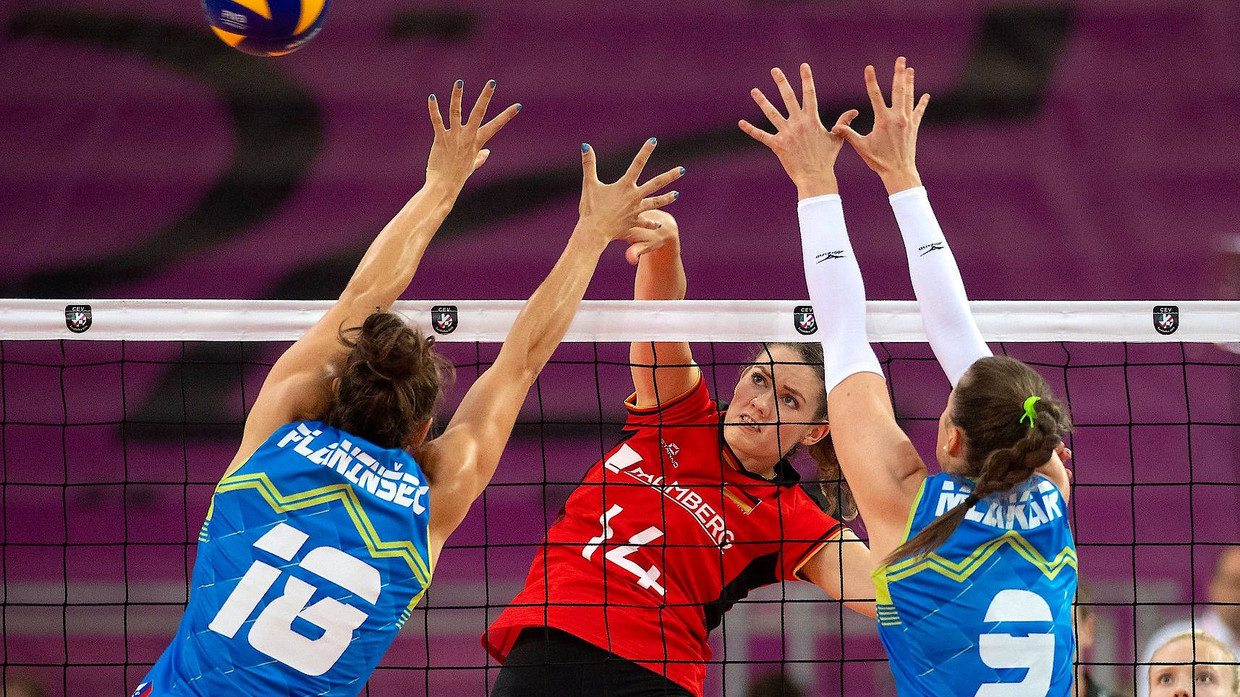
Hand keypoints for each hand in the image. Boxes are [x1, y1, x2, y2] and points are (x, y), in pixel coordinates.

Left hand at [426, 79, 520, 188]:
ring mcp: (454, 138)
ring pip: (456, 113)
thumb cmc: (457, 176)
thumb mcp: (472, 166)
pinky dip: (434, 110)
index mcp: (477, 142)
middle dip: (485, 97)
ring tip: (459, 83)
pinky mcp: (441, 139)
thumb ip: (480, 157)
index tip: (518, 106)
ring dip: (457, 97)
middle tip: (492, 83)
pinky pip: (437, 122)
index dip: (507, 116)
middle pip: (479, 113)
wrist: (444, 187)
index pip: (495, 126)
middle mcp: (467, 137)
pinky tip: (431, 98)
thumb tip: (487, 152)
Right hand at [577, 139, 683, 264]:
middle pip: (656, 184)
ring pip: (655, 203)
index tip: (654, 140)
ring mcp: (636, 211)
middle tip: (682, 170)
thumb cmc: (590, 208)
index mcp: (625, 186)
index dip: (645, 151)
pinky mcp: (634, 223)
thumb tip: (585, 145)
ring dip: (666, 198)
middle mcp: (634, 197)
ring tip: (676, 194)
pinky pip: (645, 223)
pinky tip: (658, 224)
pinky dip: (651, 223)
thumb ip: (589, 164)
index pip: (637, 164)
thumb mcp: (589, 184)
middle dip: (669, 176)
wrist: (594, 232)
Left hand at [738, 63, 857, 199]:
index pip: (809, 94)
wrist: (815, 177)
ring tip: (754, 91)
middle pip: (788, 98)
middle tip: (775, 70)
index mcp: (812, 120)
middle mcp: (798, 123)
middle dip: (782, 82)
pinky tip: (741, 123)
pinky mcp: (777, 145)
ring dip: (762, 101)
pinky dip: (751, 129)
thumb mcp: (837, 139)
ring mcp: (786, 133)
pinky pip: (761, 135)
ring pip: (772, 113)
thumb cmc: (826, 159)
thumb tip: (854, 111)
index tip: (803, 66)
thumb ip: (843, 123)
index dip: (806, 79)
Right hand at [832, 57, 929, 193]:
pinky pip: (919, 112)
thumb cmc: (879, 161)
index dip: (871, 81)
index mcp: (883, 120)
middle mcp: (897, 117)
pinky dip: (922, 103)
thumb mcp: (861, 147)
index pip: (875, 95)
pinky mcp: (914, 127)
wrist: (899, 171)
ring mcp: (907, 121)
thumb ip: (848, 134)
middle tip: (901, 59)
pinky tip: (925, 95)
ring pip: (909, 97)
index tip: (869, 68)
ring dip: (909, 82)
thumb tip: (835, 126)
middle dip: (898, 73)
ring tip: (910, 69)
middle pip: (898, 90)